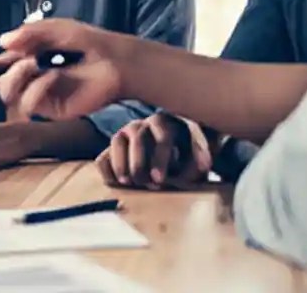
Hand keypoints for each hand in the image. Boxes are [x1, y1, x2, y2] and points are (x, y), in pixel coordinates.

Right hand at [0, 19, 129, 119]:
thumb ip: (30, 33)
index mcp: (23, 58)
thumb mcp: (57, 29)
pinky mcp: (50, 110)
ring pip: (7, 90)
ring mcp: (36, 96)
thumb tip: (2, 42)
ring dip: (17, 74)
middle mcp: (25, 78)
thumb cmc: (90, 43)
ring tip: (38, 62)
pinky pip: (30, 101)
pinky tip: (56, 76)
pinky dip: (38, 86)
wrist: (118, 64)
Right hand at [97, 113, 212, 190]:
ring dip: (122, 163)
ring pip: (117, 140)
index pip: (164, 133)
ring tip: (129, 182)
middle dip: (141, 162)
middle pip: (138, 135)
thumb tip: (203, 164)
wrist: (172, 163)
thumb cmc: (187, 162)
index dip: (162, 156)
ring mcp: (127, 134)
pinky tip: (116, 183)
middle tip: (149, 183)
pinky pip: (103, 155)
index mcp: (169, 123)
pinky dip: (107, 168)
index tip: (163, 180)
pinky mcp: (114, 150)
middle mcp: (146, 124)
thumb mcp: (198, 163)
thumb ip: (199, 163)